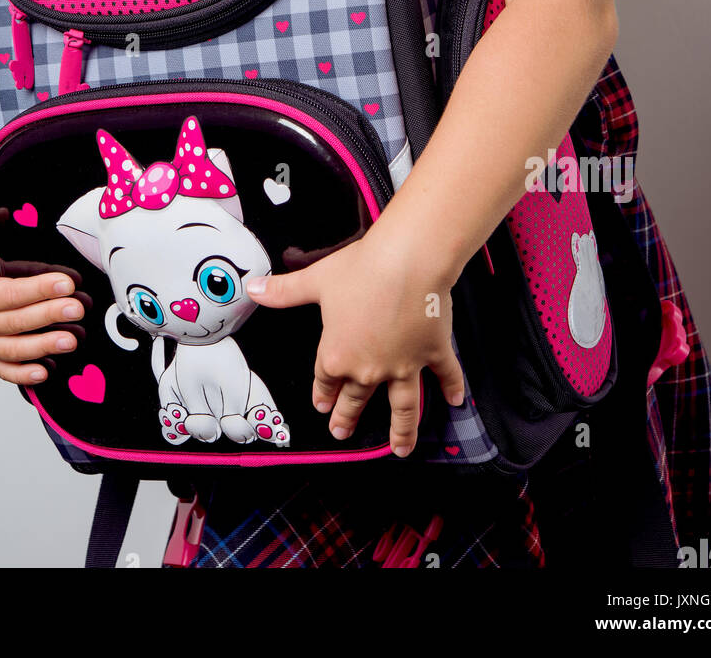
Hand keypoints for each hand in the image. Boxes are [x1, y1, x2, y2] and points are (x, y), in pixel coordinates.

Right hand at [0, 195, 87, 384]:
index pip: (9, 295)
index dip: (39, 290)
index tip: (67, 283)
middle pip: (16, 323)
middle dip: (50, 316)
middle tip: (78, 307)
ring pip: (12, 349)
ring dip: (43, 347)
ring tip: (72, 340)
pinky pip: (1, 366)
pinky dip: (21, 374)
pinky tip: (45, 373)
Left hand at [244, 224, 464, 455]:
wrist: (407, 262)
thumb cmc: (361, 269)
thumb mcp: (316, 281)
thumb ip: (284, 291)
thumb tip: (254, 289)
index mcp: (338, 354)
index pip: (325, 380)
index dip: (322, 394)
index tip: (322, 407)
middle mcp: (370, 368)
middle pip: (356, 399)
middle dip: (348, 417)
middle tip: (343, 433)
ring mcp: (404, 365)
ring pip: (403, 406)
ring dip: (401, 430)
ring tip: (401, 449)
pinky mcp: (433, 353)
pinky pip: (445, 376)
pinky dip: (452, 389)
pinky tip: (456, 402)